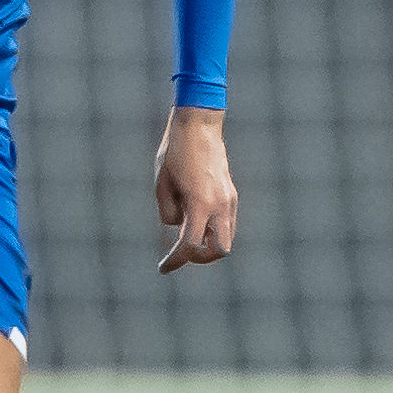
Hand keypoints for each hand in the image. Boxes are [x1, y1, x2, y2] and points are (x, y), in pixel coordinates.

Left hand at [154, 106, 236, 273]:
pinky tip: (195, 217)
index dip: (176, 260)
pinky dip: (213, 229)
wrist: (199, 124)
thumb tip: (178, 225)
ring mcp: (230, 199)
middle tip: (180, 254)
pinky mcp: (231, 193)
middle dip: (200, 258)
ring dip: (208, 243)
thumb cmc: (175, 151)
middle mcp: (220, 204)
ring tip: (186, 230)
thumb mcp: (161, 183)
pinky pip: (227, 222)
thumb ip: (168, 211)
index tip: (163, 268)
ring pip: (227, 238)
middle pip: (220, 250)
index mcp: (201, 203)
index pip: (190, 245)